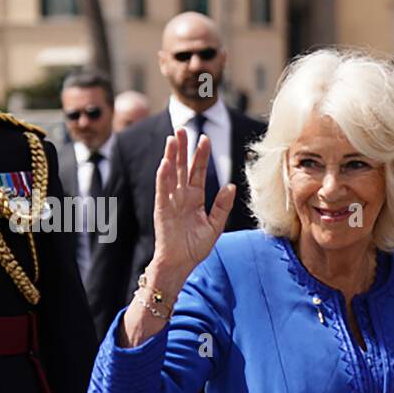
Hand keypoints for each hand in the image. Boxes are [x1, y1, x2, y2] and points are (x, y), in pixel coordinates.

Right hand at [149, 128, 236, 289]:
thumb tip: (231, 186)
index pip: (198, 172)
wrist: (181, 263)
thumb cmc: (195, 247)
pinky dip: (163, 177)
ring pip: (171, 174)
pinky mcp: (162, 210)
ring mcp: (171, 201)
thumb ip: (222, 206)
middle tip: (182, 128)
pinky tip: (164, 163)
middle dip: (183, 148)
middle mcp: (182, 196)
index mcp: (195, 198)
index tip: (205, 139)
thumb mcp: (215, 225)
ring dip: (171, 156)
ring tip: (172, 138)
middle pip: (182, 167)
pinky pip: (162, 190)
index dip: (201, 156)